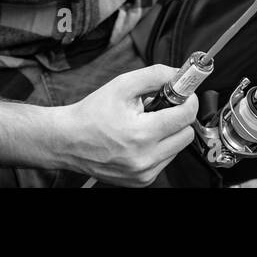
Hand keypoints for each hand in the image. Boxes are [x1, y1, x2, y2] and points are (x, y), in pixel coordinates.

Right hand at [56, 64, 197, 186]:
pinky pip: (164, 161)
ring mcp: (144, 173)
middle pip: (187, 134)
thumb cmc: (92, 113)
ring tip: (145, 124)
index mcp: (142, 133)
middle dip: (178, 117)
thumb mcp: (122, 85)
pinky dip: (158, 148)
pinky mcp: (141, 181)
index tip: (184, 93)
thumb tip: (178, 75)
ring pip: (177, 149)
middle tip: (161, 108)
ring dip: (168, 134)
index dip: (188, 99)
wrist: (68, 140)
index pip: (186, 115)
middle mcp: (145, 158)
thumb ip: (155, 75)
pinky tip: (139, 139)